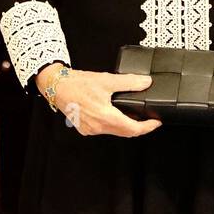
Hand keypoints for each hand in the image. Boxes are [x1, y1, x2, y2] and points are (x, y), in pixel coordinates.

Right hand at [35, 64, 161, 136]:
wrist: (57, 86)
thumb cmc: (77, 84)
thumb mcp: (106, 80)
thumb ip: (129, 82)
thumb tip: (145, 82)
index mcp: (105, 117)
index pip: (133, 129)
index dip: (148, 127)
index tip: (156, 122)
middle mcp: (98, 127)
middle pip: (125, 132)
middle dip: (139, 127)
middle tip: (149, 120)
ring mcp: (90, 129)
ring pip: (115, 132)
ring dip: (125, 126)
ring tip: (133, 115)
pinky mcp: (85, 128)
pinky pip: (104, 130)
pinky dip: (113, 125)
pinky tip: (115, 115)